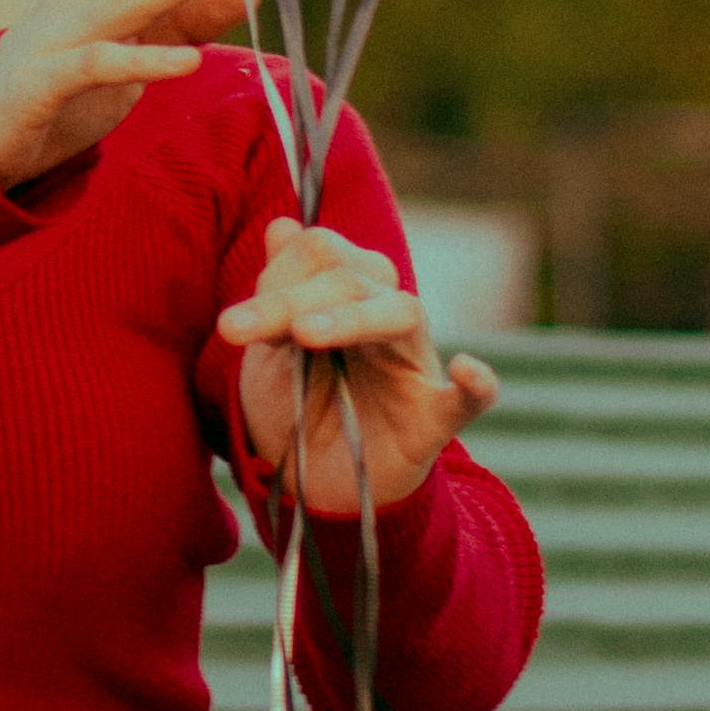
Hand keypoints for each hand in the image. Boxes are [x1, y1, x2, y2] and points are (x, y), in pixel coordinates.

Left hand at [220, 218, 504, 513]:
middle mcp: (385, 320)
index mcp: (347, 297)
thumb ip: (281, 291)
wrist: (314, 485)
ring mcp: (413, 367)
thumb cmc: (298, 408)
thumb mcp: (271, 352)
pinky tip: (469, 371)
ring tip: (305, 333)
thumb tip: (281, 224)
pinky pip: (468, 400)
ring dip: (353, 318)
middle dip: (289, 299)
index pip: (323, 253)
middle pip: (352, 278)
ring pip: (403, 315)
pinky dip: (477, 385)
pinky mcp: (432, 422)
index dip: (277, 276)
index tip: (234, 325)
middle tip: (233, 330)